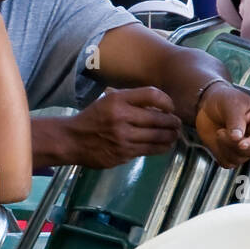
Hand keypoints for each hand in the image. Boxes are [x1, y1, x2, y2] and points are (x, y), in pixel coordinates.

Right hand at [64, 87, 181, 167]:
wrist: (72, 140)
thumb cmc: (93, 118)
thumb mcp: (109, 101)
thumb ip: (132, 101)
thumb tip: (161, 108)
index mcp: (117, 100)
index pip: (151, 95)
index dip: (167, 101)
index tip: (170, 107)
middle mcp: (121, 117)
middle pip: (158, 118)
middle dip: (172, 122)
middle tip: (177, 123)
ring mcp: (123, 137)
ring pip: (157, 136)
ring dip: (170, 136)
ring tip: (174, 134)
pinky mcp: (123, 153)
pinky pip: (149, 150)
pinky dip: (161, 147)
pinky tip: (164, 145)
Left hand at [195, 83, 249, 168]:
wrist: (207, 104)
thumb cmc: (225, 99)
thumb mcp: (232, 105)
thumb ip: (236, 122)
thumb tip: (237, 138)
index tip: (241, 143)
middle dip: (233, 144)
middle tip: (221, 131)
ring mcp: (245, 147)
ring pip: (238, 159)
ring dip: (224, 147)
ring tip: (220, 132)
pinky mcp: (232, 154)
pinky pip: (228, 162)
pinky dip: (219, 153)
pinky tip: (218, 140)